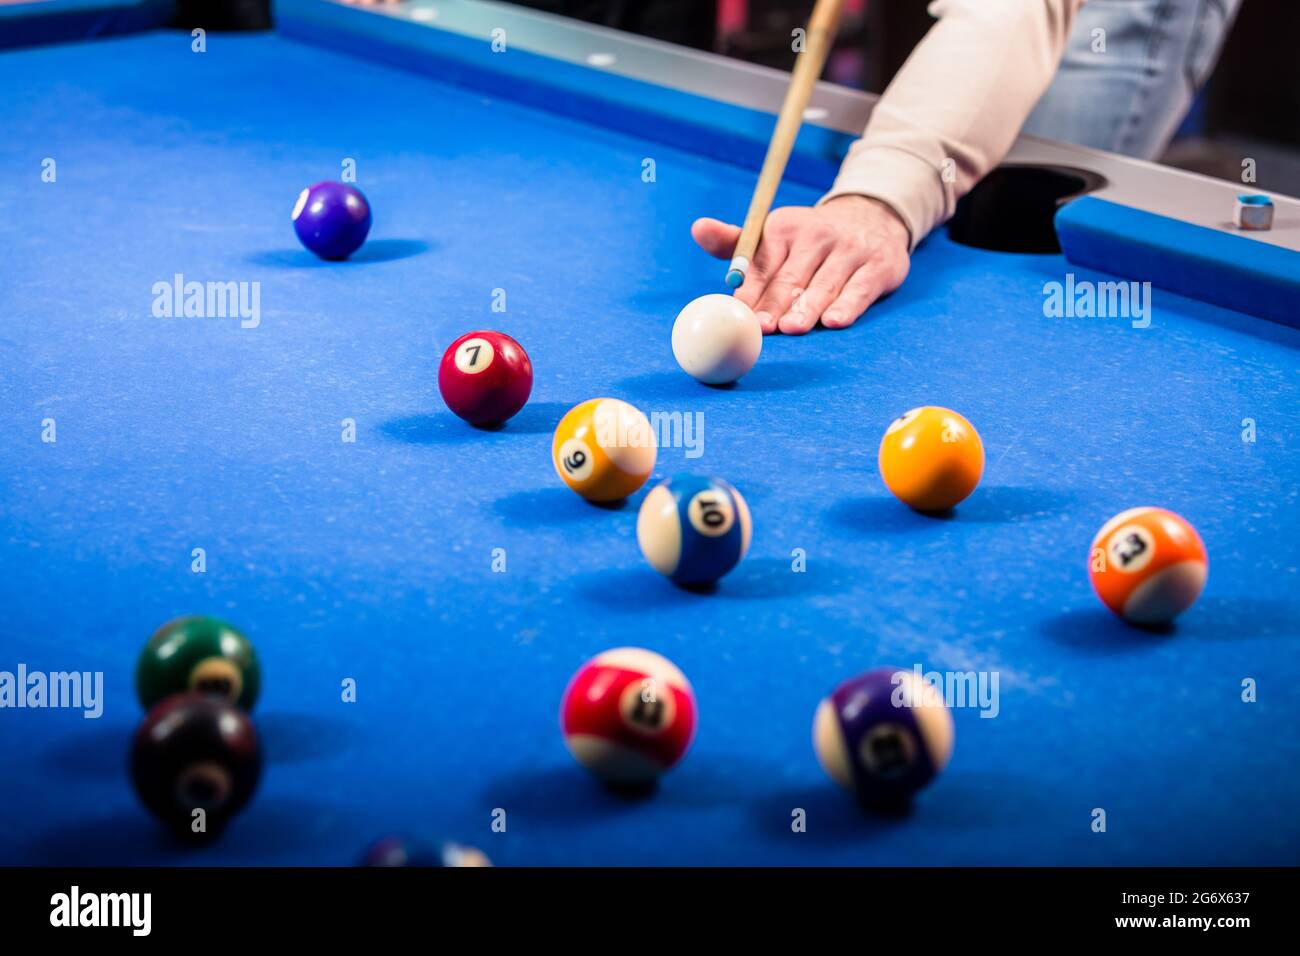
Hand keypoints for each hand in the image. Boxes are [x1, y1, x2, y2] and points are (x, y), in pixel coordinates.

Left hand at [691, 196, 910, 334]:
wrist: (872, 219)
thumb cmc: (808, 241)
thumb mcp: (773, 235)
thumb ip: (736, 242)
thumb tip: (697, 229)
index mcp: (785, 227)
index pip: (763, 261)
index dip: (750, 289)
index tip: (738, 312)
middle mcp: (818, 234)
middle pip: (791, 276)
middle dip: (775, 303)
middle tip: (761, 327)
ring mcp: (850, 250)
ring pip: (824, 284)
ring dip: (807, 307)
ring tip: (792, 328)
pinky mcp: (877, 266)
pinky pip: (859, 289)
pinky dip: (847, 305)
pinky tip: (834, 322)